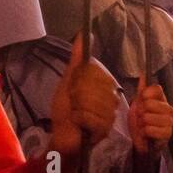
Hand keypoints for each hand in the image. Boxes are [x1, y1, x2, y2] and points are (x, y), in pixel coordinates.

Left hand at [49, 35, 121, 157]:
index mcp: (103, 85)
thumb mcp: (67, 83)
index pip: (95, 73)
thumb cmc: (64, 111)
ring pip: (95, 102)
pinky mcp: (107, 128)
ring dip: (78, 110)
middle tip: (73, 106)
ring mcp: (111, 113)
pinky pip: (94, 118)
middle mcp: (111, 97)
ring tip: (76, 116)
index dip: (80, 82)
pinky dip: (81, 121)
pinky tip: (80, 126)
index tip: (73, 91)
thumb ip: (76, 62)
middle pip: (95, 86)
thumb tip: (81, 34)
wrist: (62, 138)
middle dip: (78, 96)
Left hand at [127, 77, 172, 154]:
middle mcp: (168, 108)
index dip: (145, 94)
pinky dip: (144, 133)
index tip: (141, 100)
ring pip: (147, 117)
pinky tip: (146, 134)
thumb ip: (141, 90)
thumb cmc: (140, 122)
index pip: (156, 88)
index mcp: (161, 99)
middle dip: (139, 112)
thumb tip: (143, 73)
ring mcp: (169, 121)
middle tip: (141, 118)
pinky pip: (150, 129)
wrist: (141, 142)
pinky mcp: (167, 134)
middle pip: (149, 103)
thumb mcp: (138, 104)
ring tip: (143, 127)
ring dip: (141, 124)